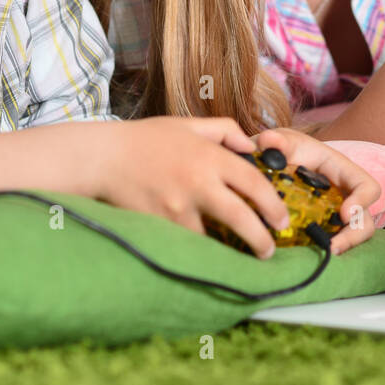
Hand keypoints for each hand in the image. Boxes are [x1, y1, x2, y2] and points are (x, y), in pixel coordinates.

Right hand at [98, 117, 289, 259]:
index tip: (281, 220)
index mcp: (210, 157)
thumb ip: (226, 131)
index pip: (253, 183)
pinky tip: (207, 257)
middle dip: (260, 239)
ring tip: (238, 258)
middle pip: (240, 218)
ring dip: (227, 252)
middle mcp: (197, 183)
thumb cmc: (147, 139)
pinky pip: (187, 244)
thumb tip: (253, 148)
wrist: (103, 157)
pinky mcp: (159, 224)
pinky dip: (198, 251)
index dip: (273, 205)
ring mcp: (177, 207)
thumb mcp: (190, 125)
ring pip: (213, 239)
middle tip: (269, 252)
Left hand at [254, 127, 380, 255]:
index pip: (366, 185)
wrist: (272, 163)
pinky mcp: (321, 227)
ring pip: (352, 234)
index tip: (344, 213)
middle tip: (333, 246)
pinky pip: (332, 241)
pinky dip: (325, 249)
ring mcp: (334, 213)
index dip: (362, 200)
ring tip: (324, 253)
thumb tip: (269, 142)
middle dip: (354, 235)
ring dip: (343, 246)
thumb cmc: (285, 148)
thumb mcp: (281, 142)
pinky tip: (307, 255)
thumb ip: (276, 140)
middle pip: (364, 218)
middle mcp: (343, 194)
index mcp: (340, 171)